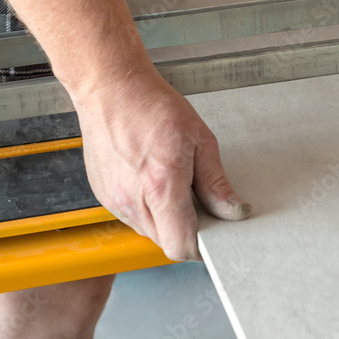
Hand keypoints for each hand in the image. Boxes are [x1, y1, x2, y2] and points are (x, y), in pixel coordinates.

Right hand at [73, 65, 250, 261]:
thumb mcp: (200, 139)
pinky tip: (153, 180)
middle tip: (198, 201)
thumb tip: (234, 210)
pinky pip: (133, 218)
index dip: (200, 247)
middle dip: (186, 231)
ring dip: (167, 221)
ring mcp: (114, 201)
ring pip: (149, 232)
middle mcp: (133, 200)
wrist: (110, 90)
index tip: (214, 234)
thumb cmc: (153, 107)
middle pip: (166, 242)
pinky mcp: (104, 197)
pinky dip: (149, 210)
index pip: (180, 245)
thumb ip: (216, 182)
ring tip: (174, 184)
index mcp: (161, 186)